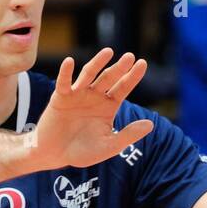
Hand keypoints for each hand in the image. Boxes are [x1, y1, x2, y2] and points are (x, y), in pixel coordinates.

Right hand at [31, 48, 153, 169]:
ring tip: (108, 52)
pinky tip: (69, 62)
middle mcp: (94, 97)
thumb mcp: (109, 146)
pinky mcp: (60, 97)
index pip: (123, 88)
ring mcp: (77, 95)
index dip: (132, 76)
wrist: (55, 155)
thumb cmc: (82, 151)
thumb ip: (128, 135)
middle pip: (109, 78)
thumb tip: (150, 124)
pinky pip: (63, 83)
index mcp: (108, 106)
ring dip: (97, 63)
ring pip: (89, 75)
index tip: (143, 63)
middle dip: (119, 68)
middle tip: (130, 57)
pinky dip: (65, 72)